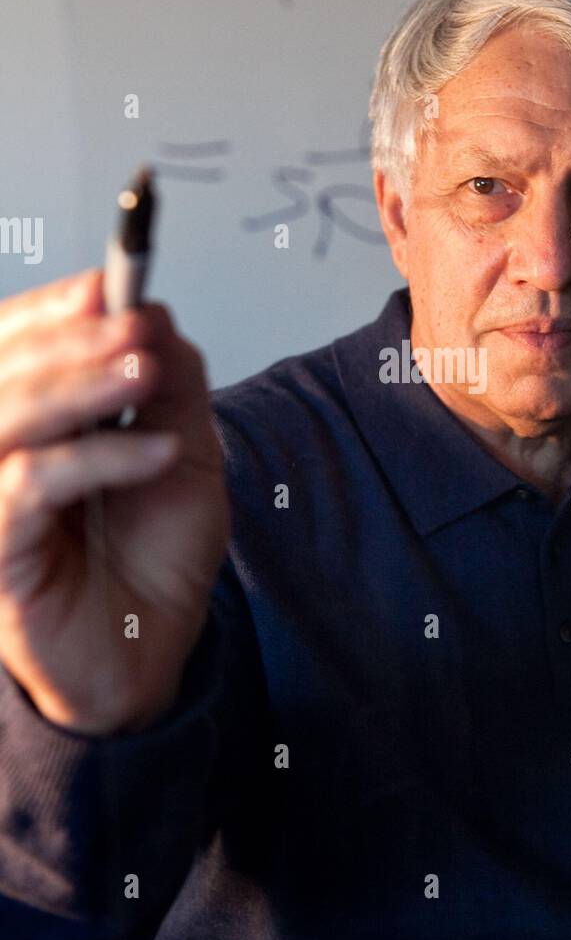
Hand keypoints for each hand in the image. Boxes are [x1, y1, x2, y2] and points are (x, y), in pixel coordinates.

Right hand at [0, 269, 229, 734]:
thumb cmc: (155, 559)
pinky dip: (98, 459)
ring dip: (81, 385)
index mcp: (27, 425)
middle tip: (135, 327)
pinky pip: (27, 485)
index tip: (108, 283)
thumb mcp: (184, 456)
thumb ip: (170, 386)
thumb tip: (151, 309)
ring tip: (144, 373)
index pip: (11, 347)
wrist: (155, 656)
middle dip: (73, 339)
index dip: (51, 310)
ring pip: (6, 416)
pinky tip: (157, 453)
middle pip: (3, 371)